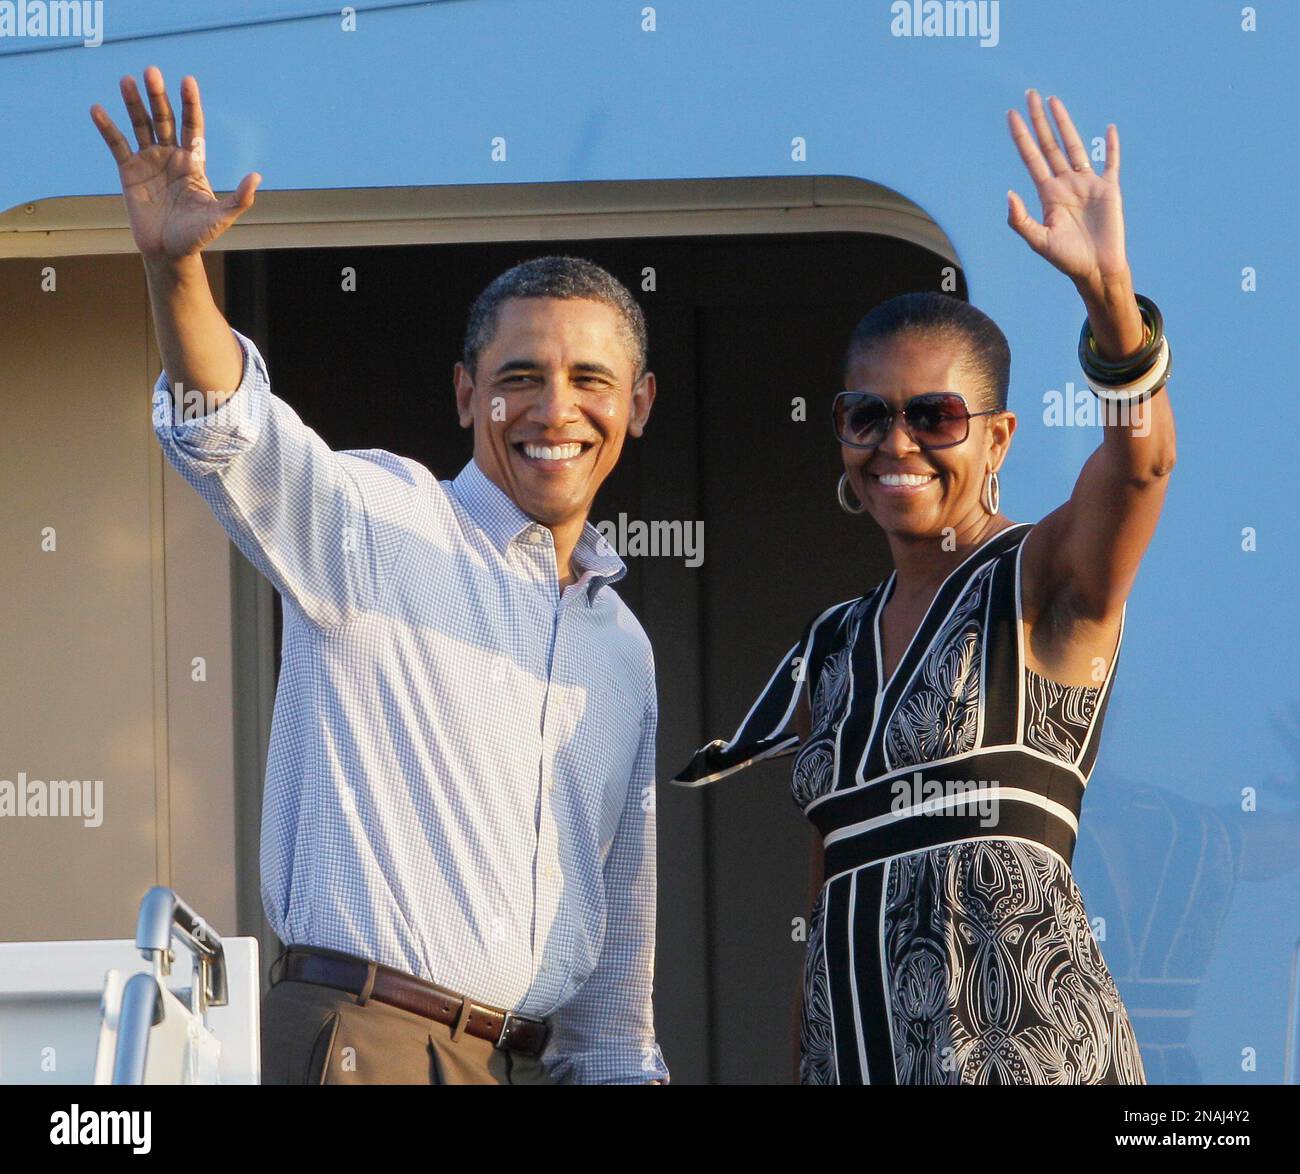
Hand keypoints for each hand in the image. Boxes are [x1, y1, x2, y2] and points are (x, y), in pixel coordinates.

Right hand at [90, 67, 260, 258]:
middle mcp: (171, 156)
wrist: (169, 253)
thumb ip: (239, 198)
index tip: (187, 81)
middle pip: (165, 119)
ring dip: (134, 103)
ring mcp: (149, 161)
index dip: (190, 104)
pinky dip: (107, 128)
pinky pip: (117, 145)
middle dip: (159, 97)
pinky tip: (97, 109)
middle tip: (152, 72)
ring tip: (127, 80)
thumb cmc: (197, 236)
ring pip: (141, 125)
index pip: (193, 126)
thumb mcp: (221, 217)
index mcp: (193, 162)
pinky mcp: (129, 172)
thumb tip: (256, 176)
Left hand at [1005, 90, 1128, 292]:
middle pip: (1049, 144)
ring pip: (1074, 145)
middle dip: (1039, 120)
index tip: (1011, 114)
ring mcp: (1087, 184)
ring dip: (1064, 123)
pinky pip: (1111, 162)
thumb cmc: (1067, 259)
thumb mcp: (1039, 241)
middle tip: (1030, 94)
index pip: (1031, 157)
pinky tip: (1109, 128)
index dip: (1022, 136)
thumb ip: (1020, 220)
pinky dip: (1111, 146)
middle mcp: (1065, 183)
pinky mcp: (1109, 189)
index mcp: (1048, 194)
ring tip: (1054, 102)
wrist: (1096, 269)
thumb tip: (1009, 193)